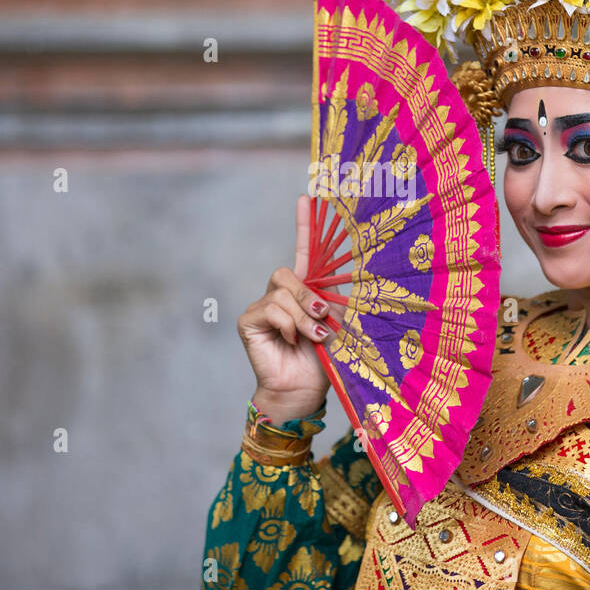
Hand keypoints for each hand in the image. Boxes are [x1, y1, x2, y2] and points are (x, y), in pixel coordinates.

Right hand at [236, 194, 345, 424]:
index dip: (304, 224)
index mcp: (304, 291)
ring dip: (303, 316)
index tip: (307, 197)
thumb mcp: (337, 325)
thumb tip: (340, 285)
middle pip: (287, 271)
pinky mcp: (249, 322)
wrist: (303, 392)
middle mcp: (280, 295)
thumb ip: (335, 301)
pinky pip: (270, 309)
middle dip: (308, 294)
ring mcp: (262, 308)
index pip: (302, 251)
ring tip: (312, 338)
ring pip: (281, 293)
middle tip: (323, 317)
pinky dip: (287, 325)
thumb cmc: (323, 362)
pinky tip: (292, 341)